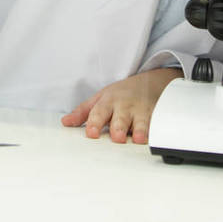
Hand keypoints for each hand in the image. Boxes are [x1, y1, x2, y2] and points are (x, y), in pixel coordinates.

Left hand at [61, 67, 182, 143]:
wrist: (148, 82)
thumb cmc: (120, 94)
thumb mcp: (99, 99)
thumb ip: (83, 112)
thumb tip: (65, 123)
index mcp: (108, 102)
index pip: (99, 113)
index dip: (95, 123)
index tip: (91, 133)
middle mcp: (125, 106)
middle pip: (120, 117)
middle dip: (119, 127)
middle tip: (117, 137)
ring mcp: (141, 110)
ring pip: (141, 120)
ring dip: (140, 129)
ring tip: (138, 139)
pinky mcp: (156, 115)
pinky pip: (157, 122)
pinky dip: (157, 130)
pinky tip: (156, 137)